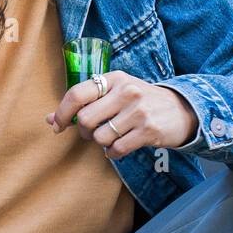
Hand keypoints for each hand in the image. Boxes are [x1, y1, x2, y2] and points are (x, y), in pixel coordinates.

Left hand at [46, 70, 199, 157]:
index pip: (77, 94)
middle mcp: (126, 91)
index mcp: (114, 79)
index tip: (58, 125)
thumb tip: (50, 120)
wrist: (183, 110)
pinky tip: (119, 147)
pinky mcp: (149, 130)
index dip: (62, 113)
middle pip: (85, 119)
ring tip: (112, 137)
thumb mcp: (115, 94)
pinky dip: (113, 153)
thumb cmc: (140, 102)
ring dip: (101, 142)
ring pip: (100, 136)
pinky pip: (116, 149)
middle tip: (92, 133)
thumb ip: (84, 103)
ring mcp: (139, 111)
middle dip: (83, 131)